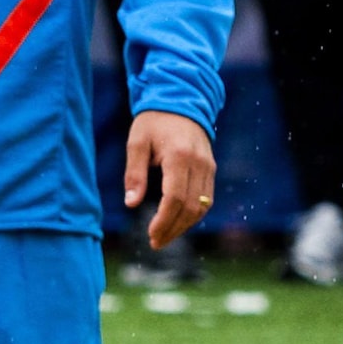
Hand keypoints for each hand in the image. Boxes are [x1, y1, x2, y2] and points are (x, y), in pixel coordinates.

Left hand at [125, 111, 214, 248]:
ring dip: (184, 226)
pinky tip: (178, 222)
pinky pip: (206, 199)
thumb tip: (131, 204)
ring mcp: (208, 167)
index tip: (151, 235)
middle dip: (173, 229)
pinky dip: (193, 215)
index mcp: (179, 156)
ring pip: (201, 207)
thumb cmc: (154, 121)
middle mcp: (198, 163)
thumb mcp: (137, 142)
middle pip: (190, 208)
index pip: (175, 198)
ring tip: (165, 237)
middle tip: (155, 242)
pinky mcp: (211, 169)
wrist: (182, 100)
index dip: (164, 221)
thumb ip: (135, 174)